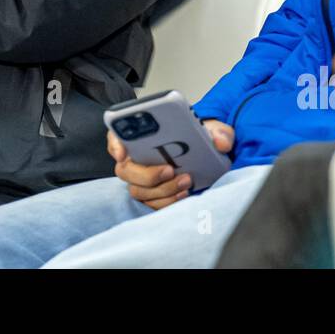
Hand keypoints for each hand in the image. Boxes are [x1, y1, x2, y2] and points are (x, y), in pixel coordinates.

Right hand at [106, 119, 234, 210]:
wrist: (205, 157)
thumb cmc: (199, 140)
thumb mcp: (212, 129)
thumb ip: (218, 132)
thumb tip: (219, 142)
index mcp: (140, 135)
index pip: (116, 135)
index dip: (115, 144)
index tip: (123, 152)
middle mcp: (135, 157)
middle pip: (125, 170)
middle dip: (147, 173)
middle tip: (169, 170)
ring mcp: (141, 178)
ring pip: (138, 190)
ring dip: (161, 189)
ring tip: (184, 182)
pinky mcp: (151, 194)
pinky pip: (151, 203)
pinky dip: (166, 202)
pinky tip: (183, 193)